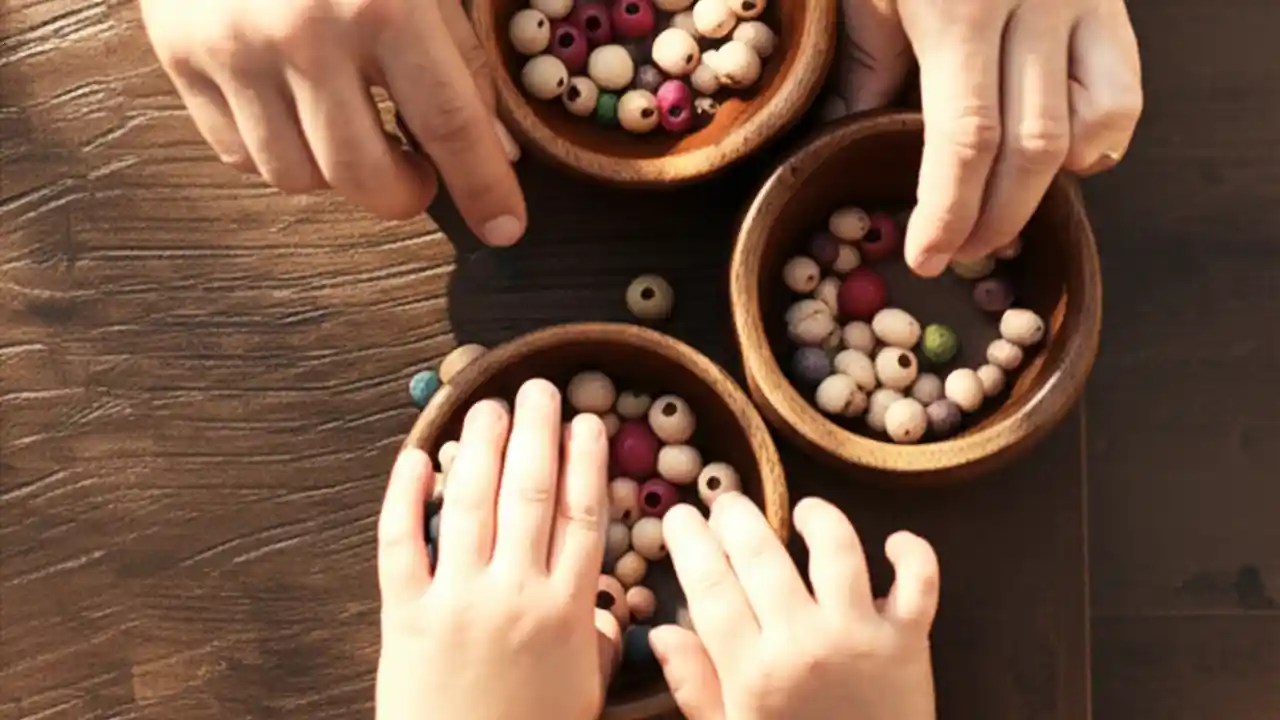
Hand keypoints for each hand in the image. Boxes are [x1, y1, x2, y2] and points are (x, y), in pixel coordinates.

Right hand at [140, 0, 525, 244]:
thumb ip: (462, 58)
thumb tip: (495, 151)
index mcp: (381, 4)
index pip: (450, 124)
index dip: (484, 186)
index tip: (505, 228)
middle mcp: (304, 34)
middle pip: (363, 176)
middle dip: (404, 194)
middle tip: (418, 175)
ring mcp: (234, 49)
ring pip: (297, 177)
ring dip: (339, 176)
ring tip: (356, 131)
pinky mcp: (180, 57)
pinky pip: (238, 154)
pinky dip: (280, 153)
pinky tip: (299, 113)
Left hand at [375, 380, 619, 719]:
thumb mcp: (584, 693)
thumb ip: (597, 641)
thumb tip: (606, 603)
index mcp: (565, 610)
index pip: (581, 514)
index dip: (584, 460)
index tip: (586, 422)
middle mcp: (514, 592)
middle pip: (530, 493)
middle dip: (537, 432)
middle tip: (539, 390)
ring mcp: (457, 599)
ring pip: (473, 504)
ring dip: (482, 446)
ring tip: (490, 404)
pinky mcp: (405, 615)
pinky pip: (400, 543)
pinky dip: (405, 496)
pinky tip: (417, 457)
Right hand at [650, 494, 939, 719]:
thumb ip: (695, 686)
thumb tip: (662, 634)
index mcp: (752, 671)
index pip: (709, 587)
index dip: (690, 543)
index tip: (680, 518)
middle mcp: (803, 643)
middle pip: (761, 555)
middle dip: (736, 517)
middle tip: (728, 503)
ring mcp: (859, 637)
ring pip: (837, 550)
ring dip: (818, 519)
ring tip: (804, 511)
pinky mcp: (908, 641)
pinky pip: (919, 582)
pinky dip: (912, 554)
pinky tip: (895, 542)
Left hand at [837, 0, 1142, 272]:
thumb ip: (862, 56)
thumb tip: (849, 134)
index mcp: (958, 8)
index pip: (964, 137)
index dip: (948, 210)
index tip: (926, 255)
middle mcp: (1033, 6)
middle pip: (1031, 148)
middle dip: (994, 218)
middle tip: (960, 254)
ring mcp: (1082, 2)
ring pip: (1091, 127)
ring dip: (1049, 191)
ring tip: (1003, 219)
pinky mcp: (1111, 2)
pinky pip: (1123, 90)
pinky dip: (1101, 141)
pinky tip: (1064, 162)